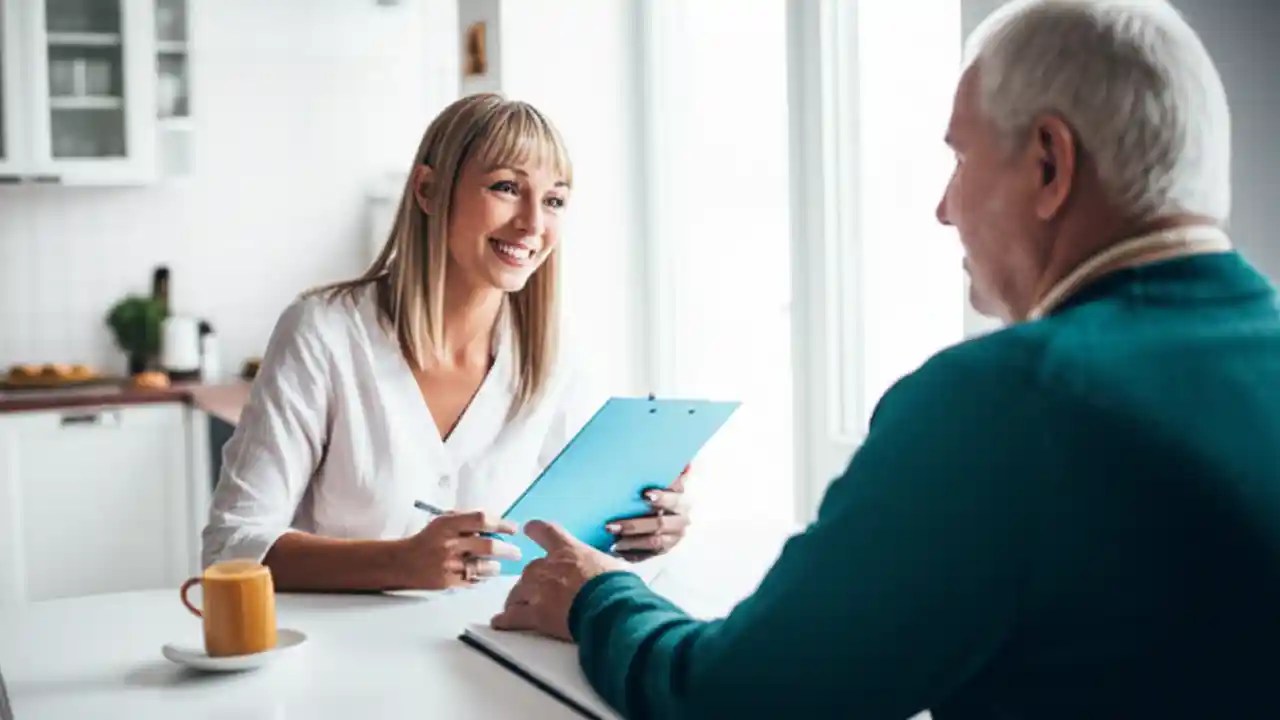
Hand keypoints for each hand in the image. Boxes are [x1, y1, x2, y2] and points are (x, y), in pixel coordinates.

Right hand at [396, 511, 519, 589]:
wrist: (402, 562)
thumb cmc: (428, 539)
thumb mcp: (443, 522)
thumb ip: (466, 521)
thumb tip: (496, 524)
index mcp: (448, 525)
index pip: (482, 520)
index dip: (502, 523)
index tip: (513, 529)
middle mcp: (449, 544)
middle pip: (488, 546)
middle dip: (508, 550)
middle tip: (517, 553)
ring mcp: (449, 565)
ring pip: (484, 567)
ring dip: (495, 566)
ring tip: (497, 565)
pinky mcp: (448, 582)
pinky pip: (474, 580)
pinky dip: (481, 577)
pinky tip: (482, 574)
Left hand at [491, 520, 627, 640]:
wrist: (611, 608)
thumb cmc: (617, 587)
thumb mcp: (614, 567)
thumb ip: (604, 567)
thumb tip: (615, 571)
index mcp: (569, 551)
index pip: (547, 532)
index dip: (536, 530)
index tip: (528, 528)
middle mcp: (549, 566)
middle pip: (530, 569)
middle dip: (532, 581)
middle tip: (537, 590)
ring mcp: (539, 590)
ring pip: (518, 592)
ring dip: (518, 600)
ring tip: (518, 608)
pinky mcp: (536, 614)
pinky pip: (513, 617)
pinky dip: (506, 620)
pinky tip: (501, 622)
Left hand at [607, 465, 692, 559]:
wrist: (651, 515)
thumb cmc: (652, 493)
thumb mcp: (662, 483)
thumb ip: (672, 474)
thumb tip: (687, 462)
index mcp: (682, 502)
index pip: (674, 500)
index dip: (661, 498)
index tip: (645, 495)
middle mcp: (680, 522)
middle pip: (659, 524)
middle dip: (634, 525)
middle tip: (610, 525)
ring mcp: (671, 540)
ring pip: (653, 542)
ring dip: (629, 540)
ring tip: (610, 537)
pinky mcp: (660, 552)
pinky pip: (646, 555)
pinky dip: (630, 552)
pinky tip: (614, 549)